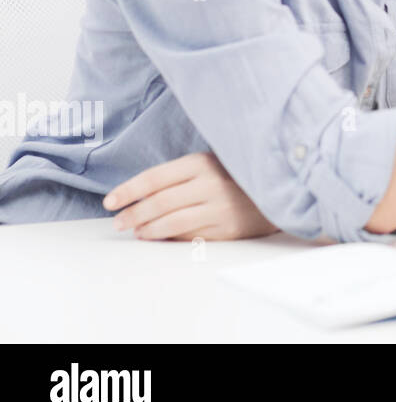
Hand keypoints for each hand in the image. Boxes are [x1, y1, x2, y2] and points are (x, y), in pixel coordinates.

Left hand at [102, 152, 278, 240]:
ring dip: (148, 229)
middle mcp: (210, 184)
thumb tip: (140, 197)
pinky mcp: (228, 228)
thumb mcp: (211, 164)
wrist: (278, 189)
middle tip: (119, 222)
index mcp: (202, 163)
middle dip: (133, 214)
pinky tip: (161, 238)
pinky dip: (171, 239)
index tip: (110, 201)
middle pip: (159, 203)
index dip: (128, 191)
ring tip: (137, 232)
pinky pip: (191, 237)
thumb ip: (179, 176)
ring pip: (172, 222)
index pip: (154, 178)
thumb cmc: (236, 176)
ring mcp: (220, 208)